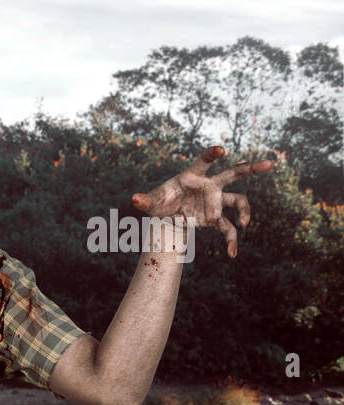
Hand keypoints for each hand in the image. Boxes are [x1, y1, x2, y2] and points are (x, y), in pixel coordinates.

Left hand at [129, 145, 276, 257]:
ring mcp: (215, 201)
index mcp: (193, 176)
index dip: (213, 154)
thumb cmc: (159, 202)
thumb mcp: (151, 202)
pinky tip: (231, 254)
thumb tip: (134, 199)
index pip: (205, 161)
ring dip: (244, 210)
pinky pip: (227, 228)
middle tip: (271, 165)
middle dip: (252, 168)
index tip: (222, 150)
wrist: (166, 217)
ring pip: (239, 200)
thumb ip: (144, 200)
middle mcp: (209, 186)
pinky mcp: (215, 218)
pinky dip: (231, 240)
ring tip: (243, 224)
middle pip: (234, 173)